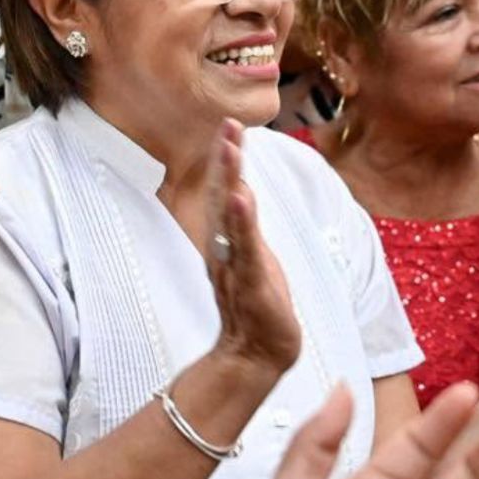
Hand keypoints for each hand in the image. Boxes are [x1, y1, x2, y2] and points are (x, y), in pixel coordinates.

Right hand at [204, 118, 301, 377]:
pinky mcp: (251, 283)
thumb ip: (243, 225)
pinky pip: (245, 249)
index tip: (229, 124)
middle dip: (225, 159)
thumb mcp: (251, 257)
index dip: (226, 159)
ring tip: (231, 148)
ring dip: (230, 179)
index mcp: (228, 240)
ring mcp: (236, 265)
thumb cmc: (257, 307)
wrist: (255, 356)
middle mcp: (225, 248)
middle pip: (222, 196)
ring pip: (231, 216)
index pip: (225, 192)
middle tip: (227, 122)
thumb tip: (240, 189)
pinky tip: (241, 197)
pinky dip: (241, 222)